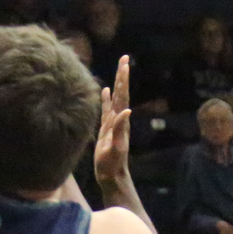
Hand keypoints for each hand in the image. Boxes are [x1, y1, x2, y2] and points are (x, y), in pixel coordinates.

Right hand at [94, 56, 131, 188]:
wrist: (111, 175)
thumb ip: (120, 129)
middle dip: (122, 75)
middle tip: (124, 58)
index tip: (125, 64)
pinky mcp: (106, 128)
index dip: (123, 80)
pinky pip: (106, 109)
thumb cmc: (112, 164)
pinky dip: (106, 98)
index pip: (123, 96)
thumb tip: (127, 110)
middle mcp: (119, 119)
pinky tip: (105, 90)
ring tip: (119, 69)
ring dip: (117, 83)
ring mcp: (113, 123)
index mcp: (121, 121)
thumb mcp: (116, 147)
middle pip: (121, 92)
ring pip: (116, 98)